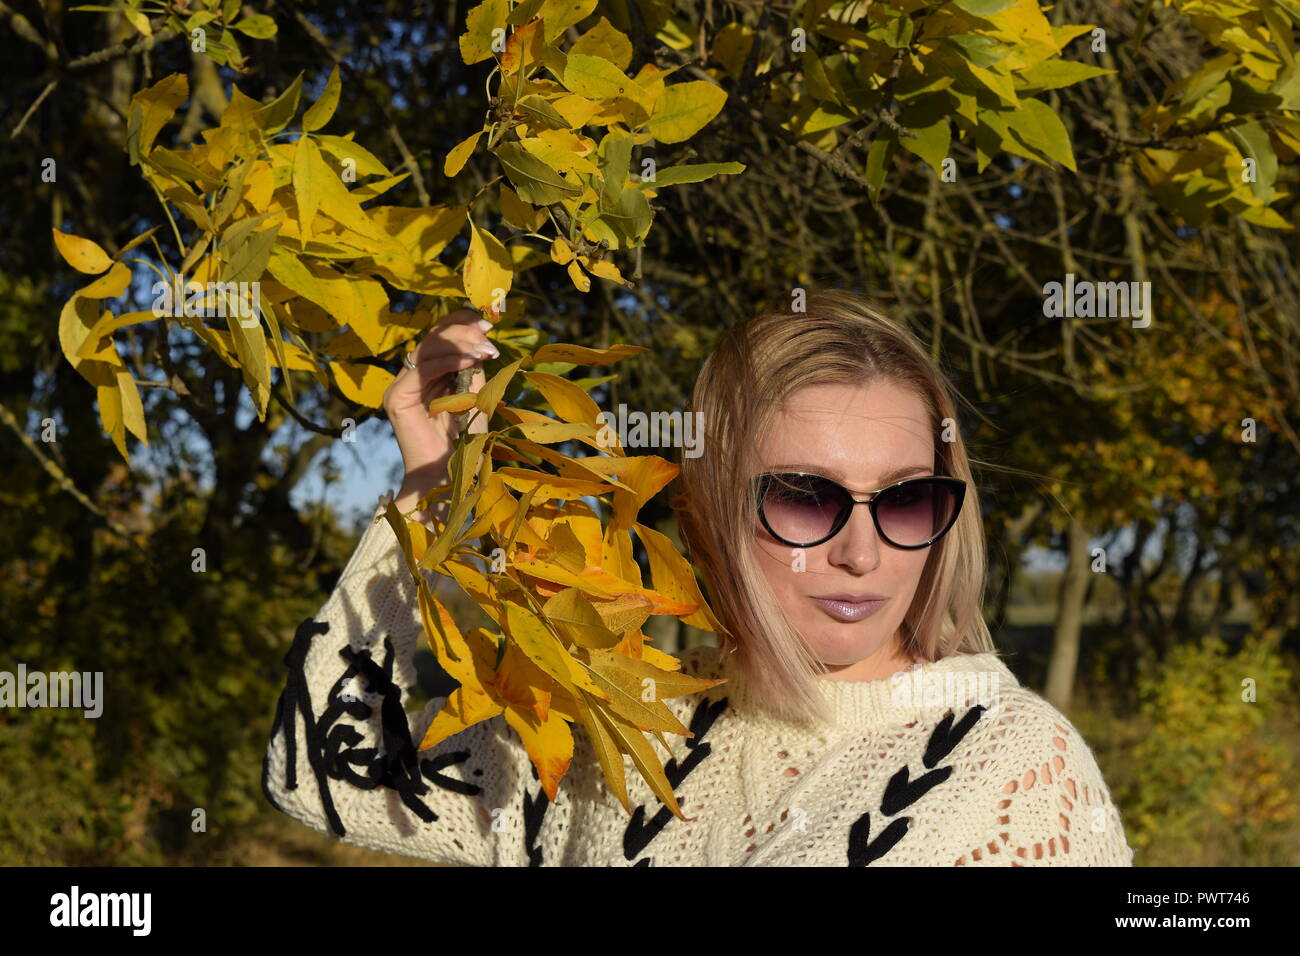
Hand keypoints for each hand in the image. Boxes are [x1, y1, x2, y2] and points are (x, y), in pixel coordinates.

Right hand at [383, 307, 497, 515]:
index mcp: (430, 376)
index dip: (460, 322)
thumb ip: (473, 371)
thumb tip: (481, 342)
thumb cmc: (465, 444)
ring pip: (428, 348)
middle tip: (488, 332)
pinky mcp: (397, 397)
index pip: (440, 338)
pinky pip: (423, 368)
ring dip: (460, 343)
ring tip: (486, 349)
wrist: (448, 477)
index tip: (487, 319)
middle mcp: (412, 378)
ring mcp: (401, 386)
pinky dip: (449, 361)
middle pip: (433, 338)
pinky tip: (472, 360)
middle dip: (463, 330)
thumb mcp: (475, 397)